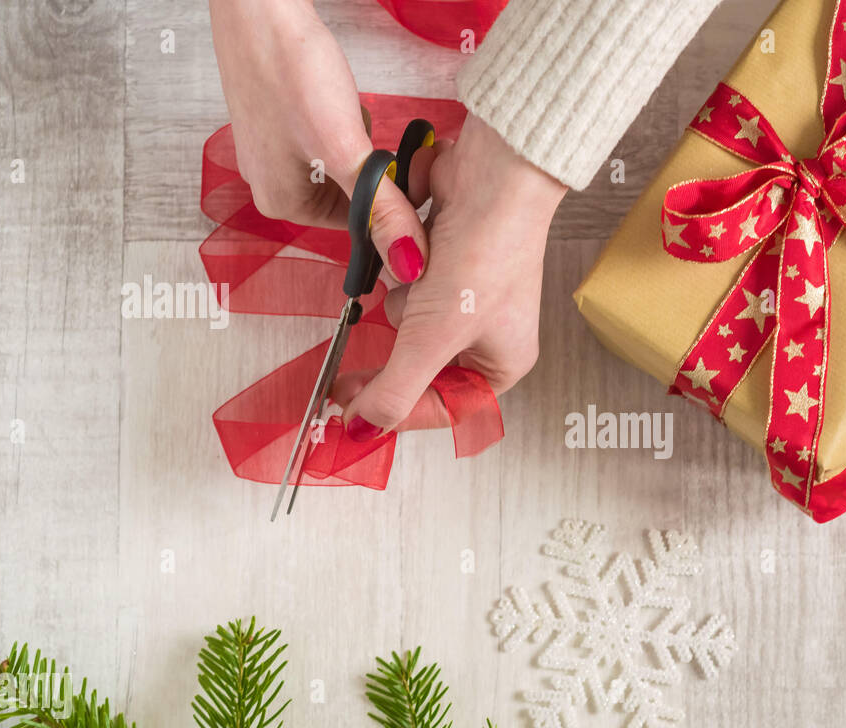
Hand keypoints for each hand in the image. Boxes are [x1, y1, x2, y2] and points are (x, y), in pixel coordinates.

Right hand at [208, 0, 430, 282]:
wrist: (259, 4)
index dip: (388, 202)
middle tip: (369, 132)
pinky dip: (346, 122)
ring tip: (349, 111)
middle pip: (351, 197)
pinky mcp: (283, 122)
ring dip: (362, 143)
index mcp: (283, 205)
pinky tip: (338, 98)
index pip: (357, 227)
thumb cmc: (289, 69)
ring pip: (345, 166)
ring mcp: (275, 152)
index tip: (406, 175)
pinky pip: (331, 138)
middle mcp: (274, 185)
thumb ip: (379, 208)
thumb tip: (408, 261)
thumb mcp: (344, 149)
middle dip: (372, 169)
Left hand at [334, 114, 567, 437]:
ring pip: (409, 324)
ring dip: (402, 305)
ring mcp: (465, 297)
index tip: (348, 414)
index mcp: (502, 364)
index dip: (395, 415)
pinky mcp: (444, 264)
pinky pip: (407, 286)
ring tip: (417, 280)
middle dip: (398, 351)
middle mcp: (488, 335)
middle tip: (344, 378)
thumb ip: (394, 390)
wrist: (494, 179)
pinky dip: (402, 273)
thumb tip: (361, 430)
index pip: (442, 408)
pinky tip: (414, 254)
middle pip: (421, 369)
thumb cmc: (484, 258)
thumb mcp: (431, 338)